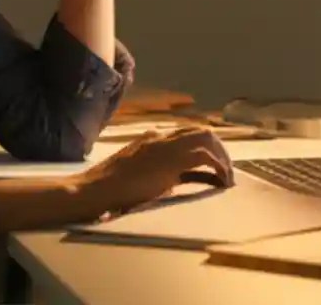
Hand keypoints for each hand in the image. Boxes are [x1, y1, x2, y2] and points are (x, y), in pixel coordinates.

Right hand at [72, 127, 234, 215]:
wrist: (93, 189)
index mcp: (150, 139)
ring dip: (222, 157)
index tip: (213, 167)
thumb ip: (155, 172)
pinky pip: (205, 155)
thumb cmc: (108, 189)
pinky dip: (218, 166)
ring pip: (206, 138)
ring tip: (227, 177)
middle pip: (200, 132)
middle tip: (226, 171)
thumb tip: (175, 181)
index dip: (204, 149)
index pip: (185, 136)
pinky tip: (222, 182)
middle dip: (218, 149)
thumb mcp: (136, 175)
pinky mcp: (170, 159)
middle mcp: (159, 137)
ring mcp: (165, 145)